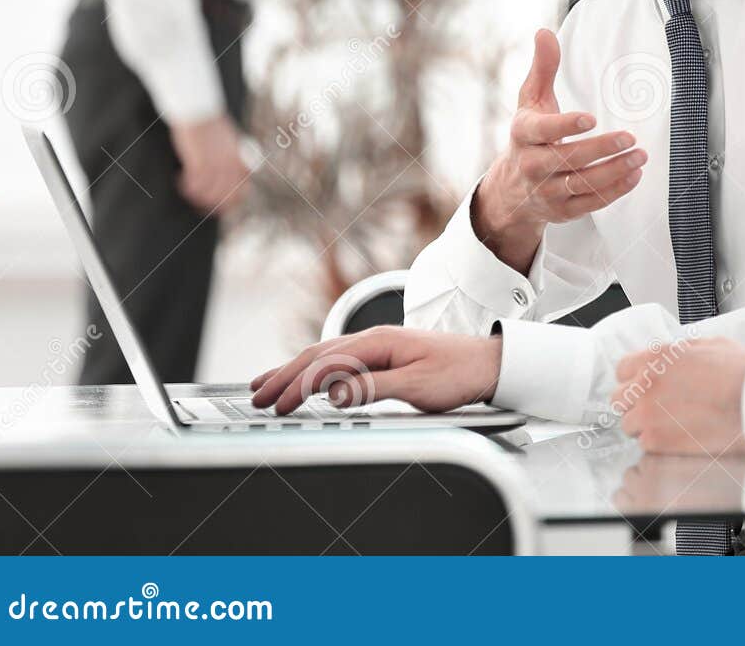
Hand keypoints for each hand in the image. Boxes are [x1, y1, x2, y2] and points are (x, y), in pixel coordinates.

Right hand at [169, 113, 248, 215]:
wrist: (200, 109)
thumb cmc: (211, 125)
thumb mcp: (230, 143)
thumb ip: (233, 161)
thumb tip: (230, 179)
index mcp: (242, 162)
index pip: (241, 193)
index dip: (227, 206)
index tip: (214, 210)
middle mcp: (232, 166)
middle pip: (223, 198)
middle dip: (208, 205)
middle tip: (194, 205)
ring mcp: (217, 165)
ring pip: (207, 194)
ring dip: (193, 195)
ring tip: (184, 189)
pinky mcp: (200, 162)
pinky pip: (193, 185)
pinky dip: (185, 186)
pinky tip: (178, 179)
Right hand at [249, 326, 500, 415]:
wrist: (488, 363)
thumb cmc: (458, 373)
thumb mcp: (418, 386)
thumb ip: (375, 388)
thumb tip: (336, 394)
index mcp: (380, 342)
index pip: (327, 364)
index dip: (298, 386)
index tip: (277, 406)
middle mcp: (375, 338)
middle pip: (318, 355)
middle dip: (284, 376)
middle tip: (256, 397)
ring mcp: (378, 344)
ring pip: (325, 355)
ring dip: (293, 370)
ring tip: (265, 385)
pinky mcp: (384, 354)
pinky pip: (339, 359)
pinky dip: (314, 368)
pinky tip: (305, 378)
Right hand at [471, 29, 645, 269]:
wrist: (510, 189)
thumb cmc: (528, 135)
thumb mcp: (531, 100)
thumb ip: (543, 68)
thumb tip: (544, 32)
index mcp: (523, 134)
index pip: (541, 131)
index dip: (565, 126)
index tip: (590, 118)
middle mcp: (531, 165)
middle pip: (566, 159)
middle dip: (599, 150)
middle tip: (629, 138)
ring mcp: (546, 191)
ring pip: (581, 184)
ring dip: (613, 172)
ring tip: (640, 156)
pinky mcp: (561, 211)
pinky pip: (589, 204)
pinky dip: (614, 192)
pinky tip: (634, 175)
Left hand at [613, 338, 744, 455]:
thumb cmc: (740, 372)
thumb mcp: (710, 344)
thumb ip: (683, 351)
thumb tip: (677, 355)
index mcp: (657, 356)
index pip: (622, 368)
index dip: (634, 379)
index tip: (644, 387)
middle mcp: (645, 382)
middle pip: (619, 398)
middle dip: (634, 404)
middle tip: (655, 410)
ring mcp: (647, 412)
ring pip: (628, 424)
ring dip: (645, 426)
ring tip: (671, 427)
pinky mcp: (656, 440)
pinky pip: (643, 444)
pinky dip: (658, 444)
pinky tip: (679, 439)